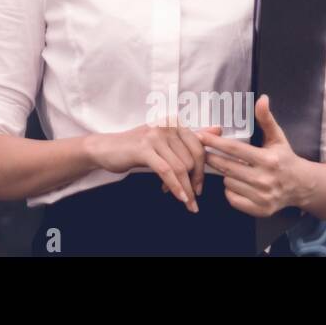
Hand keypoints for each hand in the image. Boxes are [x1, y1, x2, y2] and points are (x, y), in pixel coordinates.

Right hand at [87, 122, 221, 212]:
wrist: (107, 148)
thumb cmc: (137, 147)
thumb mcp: (166, 140)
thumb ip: (192, 135)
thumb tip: (219, 129)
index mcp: (174, 122)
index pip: (199, 148)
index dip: (202, 170)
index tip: (199, 186)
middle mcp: (166, 125)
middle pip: (191, 160)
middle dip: (193, 182)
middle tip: (191, 197)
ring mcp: (154, 136)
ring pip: (180, 168)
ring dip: (185, 188)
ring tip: (186, 202)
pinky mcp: (144, 149)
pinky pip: (166, 171)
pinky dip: (175, 187)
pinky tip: (179, 197)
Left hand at [197, 94, 304, 217]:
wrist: (302, 186)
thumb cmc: (285, 159)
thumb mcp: (278, 137)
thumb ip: (266, 119)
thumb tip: (262, 98)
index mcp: (269, 160)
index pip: (234, 150)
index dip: (215, 142)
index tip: (200, 136)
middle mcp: (265, 179)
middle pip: (226, 167)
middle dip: (212, 158)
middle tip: (205, 151)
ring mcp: (263, 197)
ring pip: (227, 182)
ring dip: (225, 175)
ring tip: (232, 169)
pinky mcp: (260, 210)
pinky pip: (232, 198)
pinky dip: (231, 191)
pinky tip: (238, 183)